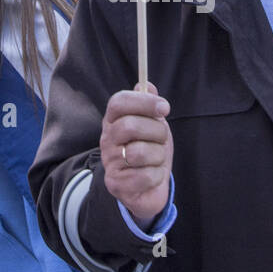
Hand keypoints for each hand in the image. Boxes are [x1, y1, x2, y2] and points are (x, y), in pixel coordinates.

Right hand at [100, 82, 172, 227]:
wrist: (148, 187)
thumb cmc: (151, 150)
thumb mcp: (153, 124)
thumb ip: (148, 104)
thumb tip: (145, 84)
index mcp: (113, 121)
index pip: (118, 102)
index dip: (144, 102)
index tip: (165, 108)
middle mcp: (107, 139)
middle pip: (130, 125)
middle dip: (157, 131)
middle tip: (162, 139)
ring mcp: (109, 162)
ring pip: (139, 152)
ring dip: (158, 156)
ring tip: (156, 159)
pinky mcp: (116, 184)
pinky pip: (145, 176)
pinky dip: (156, 176)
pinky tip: (152, 176)